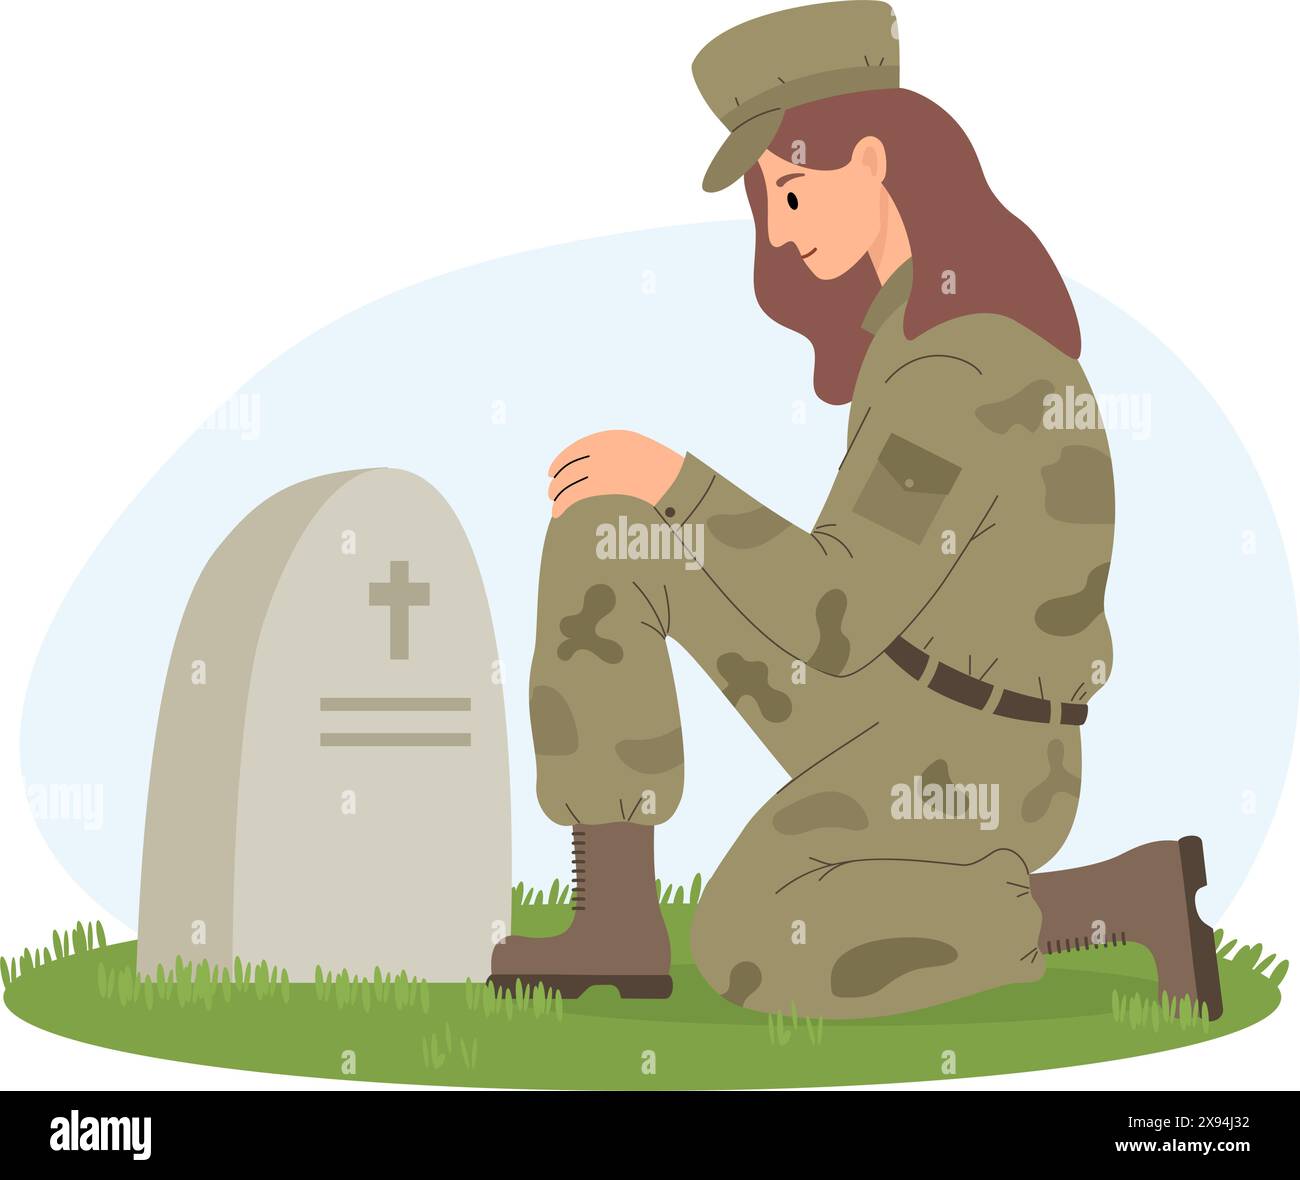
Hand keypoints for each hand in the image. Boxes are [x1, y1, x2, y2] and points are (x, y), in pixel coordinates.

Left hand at [548, 430, 683, 517]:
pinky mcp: (603, 482)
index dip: (561, 460)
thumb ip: (621, 459)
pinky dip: (563, 502)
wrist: (677, 480)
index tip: (551, 471)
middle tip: (550, 491)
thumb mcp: (642, 457)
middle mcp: (605, 449)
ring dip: (558, 493)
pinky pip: (575, 493)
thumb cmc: (664, 473)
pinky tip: (558, 511)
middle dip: (558, 479)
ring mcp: (604, 464)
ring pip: (570, 479)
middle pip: (571, 464)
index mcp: (613, 439)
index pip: (578, 448)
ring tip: (553, 504)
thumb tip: (603, 471)